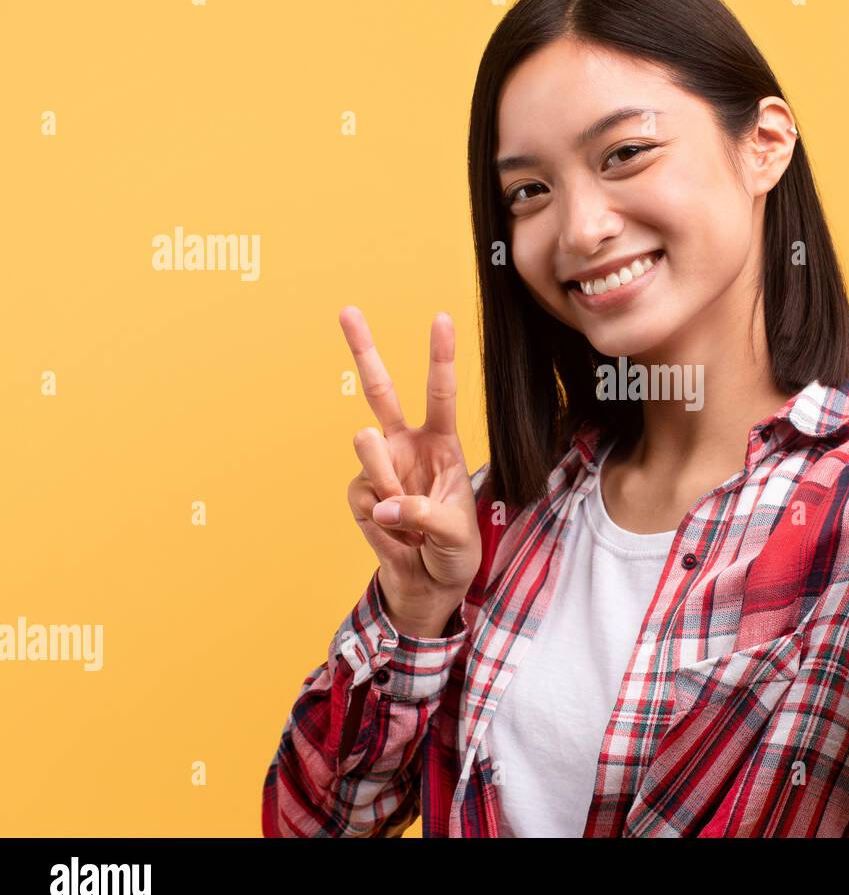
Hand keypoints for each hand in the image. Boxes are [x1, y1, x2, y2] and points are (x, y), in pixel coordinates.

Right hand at [340, 306, 481, 635]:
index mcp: (442, 444)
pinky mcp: (360, 493)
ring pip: (368, 449)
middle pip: (380, 390)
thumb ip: (424, 514)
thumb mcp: (456, 533)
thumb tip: (383, 504)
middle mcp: (407, 446)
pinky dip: (380, 517)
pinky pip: (362, 493)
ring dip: (389, 483)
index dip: (441, 355)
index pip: (440, 392)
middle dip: (363, 349)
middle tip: (346, 310)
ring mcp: (381, 467)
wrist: (430, 584)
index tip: (440, 317)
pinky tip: (396, 532)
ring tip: (408, 518)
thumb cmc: (455, 551)